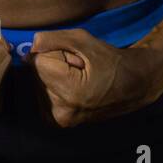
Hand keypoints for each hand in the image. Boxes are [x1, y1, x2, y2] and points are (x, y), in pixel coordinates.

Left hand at [29, 29, 162, 126]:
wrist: (132, 86)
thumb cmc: (110, 60)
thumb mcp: (83, 40)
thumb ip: (53, 39)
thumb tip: (29, 46)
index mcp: (70, 92)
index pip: (38, 62)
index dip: (54, 53)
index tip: (75, 58)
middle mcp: (62, 111)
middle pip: (36, 75)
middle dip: (52, 65)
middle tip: (78, 68)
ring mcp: (60, 120)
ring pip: (38, 85)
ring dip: (52, 77)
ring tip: (77, 78)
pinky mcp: (58, 122)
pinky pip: (42, 95)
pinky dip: (52, 87)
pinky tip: (71, 87)